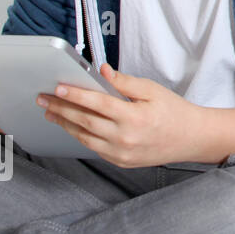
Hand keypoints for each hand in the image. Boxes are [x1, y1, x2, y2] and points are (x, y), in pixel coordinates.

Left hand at [37, 65, 206, 167]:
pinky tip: (72, 126)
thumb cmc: (174, 112)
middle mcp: (125, 138)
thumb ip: (125, 82)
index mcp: (134, 117)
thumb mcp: (153, 91)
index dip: (76, 95)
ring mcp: (121, 153)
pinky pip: (93, 148)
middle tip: (44, 99)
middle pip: (84, 121)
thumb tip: (102, 71)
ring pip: (84, 137)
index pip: (98, 103)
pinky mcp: (120, 162)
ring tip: (51, 112)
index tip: (58, 88)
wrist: (190, 139)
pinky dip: (80, 135)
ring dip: (65, 123)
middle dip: (61, 108)